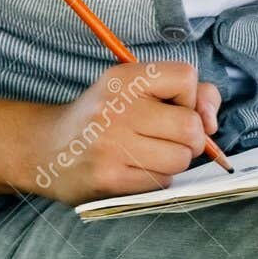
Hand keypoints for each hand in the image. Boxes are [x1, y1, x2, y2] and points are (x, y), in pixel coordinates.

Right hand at [30, 61, 220, 203]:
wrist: (46, 149)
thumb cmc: (104, 117)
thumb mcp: (135, 89)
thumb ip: (186, 93)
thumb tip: (211, 121)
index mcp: (124, 78)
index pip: (186, 77)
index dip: (191, 97)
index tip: (174, 107)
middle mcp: (116, 108)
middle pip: (191, 126)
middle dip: (190, 137)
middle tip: (166, 138)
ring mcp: (110, 145)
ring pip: (181, 158)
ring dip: (174, 160)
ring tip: (148, 154)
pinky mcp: (109, 178)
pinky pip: (162, 181)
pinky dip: (158, 178)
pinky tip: (135, 169)